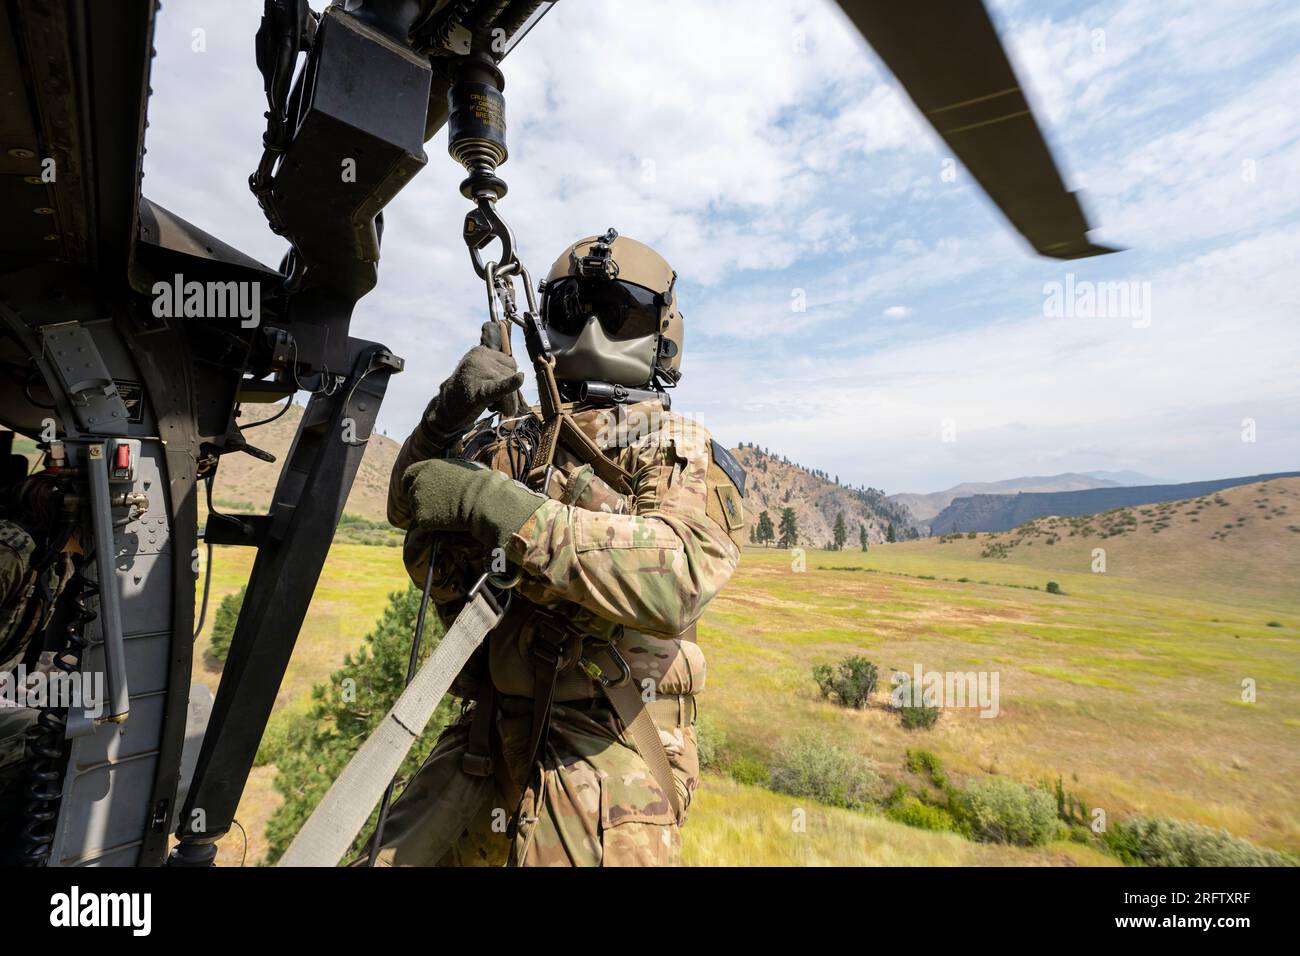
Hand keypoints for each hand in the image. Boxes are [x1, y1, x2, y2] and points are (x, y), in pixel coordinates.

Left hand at [403, 458, 546, 552]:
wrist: (483, 500)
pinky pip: (424, 524)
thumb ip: (446, 472)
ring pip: (417, 510)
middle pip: (411, 494)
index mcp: (427, 467)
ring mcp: (417, 500)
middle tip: (436, 508)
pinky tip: (448, 522)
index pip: (408, 475)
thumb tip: (448, 476)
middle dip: (421, 501)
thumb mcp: (460, 469)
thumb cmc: (480, 484)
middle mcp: (418, 482)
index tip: (417, 491)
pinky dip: (433, 526)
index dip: (412, 484)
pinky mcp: (421, 518)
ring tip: (447, 515)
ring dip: (428, 513)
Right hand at [422, 324, 525, 440]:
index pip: (509, 363)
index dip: (507, 378)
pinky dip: (511, 384)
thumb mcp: (478, 366)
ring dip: (506, 401)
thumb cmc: (466, 388)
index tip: (496, 386)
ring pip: (509, 384)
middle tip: (494, 400)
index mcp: (480, 351)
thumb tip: (491, 324)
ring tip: (491, 405)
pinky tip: (519, 379)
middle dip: (509, 390)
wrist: (447, 409)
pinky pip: (500, 386)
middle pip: (511, 372)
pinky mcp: (479, 390)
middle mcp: (479, 358)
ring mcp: (478, 373)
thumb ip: (488, 349)